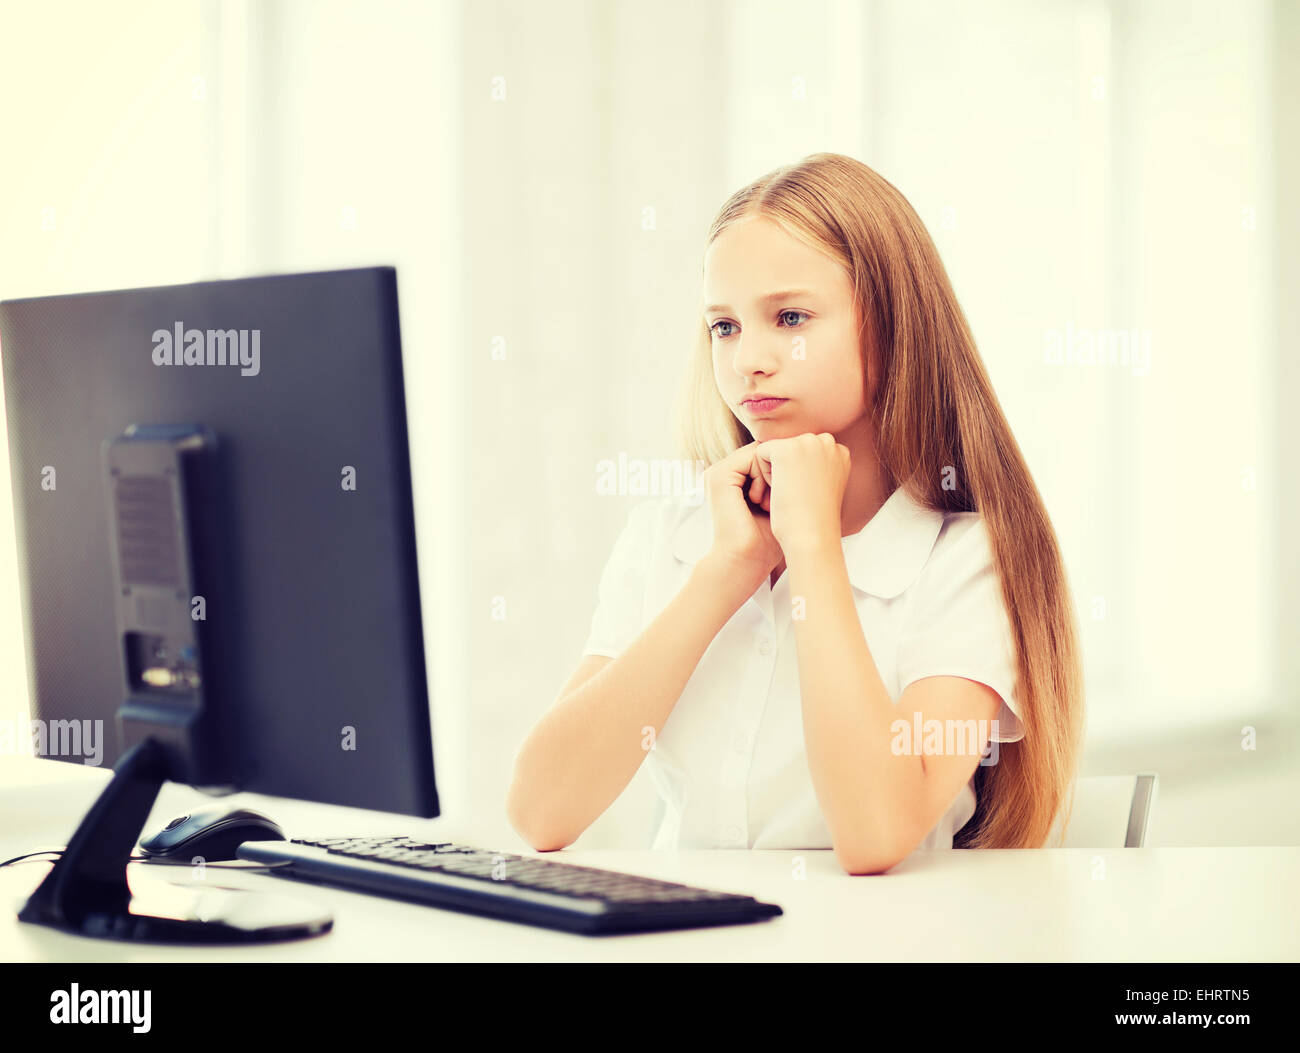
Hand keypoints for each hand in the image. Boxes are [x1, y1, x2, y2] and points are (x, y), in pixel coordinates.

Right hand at [701, 440, 783, 592]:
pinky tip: (770, 498)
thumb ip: (787, 480)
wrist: (747, 559)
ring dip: (775, 472)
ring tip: (777, 500)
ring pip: (760, 452)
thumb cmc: (768, 540)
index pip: (767, 455)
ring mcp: (718, 473)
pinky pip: (751, 458)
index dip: (787, 467)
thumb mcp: (779, 503)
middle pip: (764, 451)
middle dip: (782, 468)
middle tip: (787, 496)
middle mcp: (725, 473)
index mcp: (735, 479)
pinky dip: (766, 474)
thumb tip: (817, 461)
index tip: (795, 493)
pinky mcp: (719, 477)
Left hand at [752, 433, 850, 552]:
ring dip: (775, 474)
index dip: (797, 475)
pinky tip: (778, 492)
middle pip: (789, 448)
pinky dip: (764, 475)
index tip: (804, 497)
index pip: (803, 452)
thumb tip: (800, 462)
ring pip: (775, 451)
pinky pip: (761, 454)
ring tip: (788, 496)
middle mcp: (827, 442)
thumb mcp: (824, 488)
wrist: (813, 537)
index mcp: (839, 451)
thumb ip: (818, 468)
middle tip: (795, 498)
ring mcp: (807, 443)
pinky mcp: (786, 449)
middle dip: (785, 471)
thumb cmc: (816, 522)